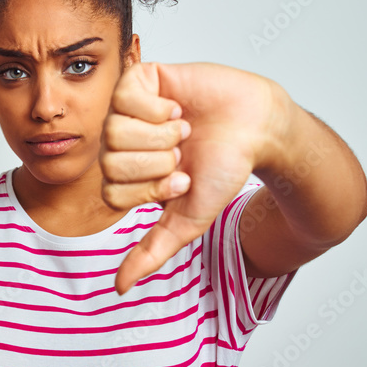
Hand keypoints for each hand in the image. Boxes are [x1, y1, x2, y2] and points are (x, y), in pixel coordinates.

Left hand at [101, 62, 285, 293]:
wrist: (257, 129)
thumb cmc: (223, 170)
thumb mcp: (186, 219)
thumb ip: (151, 252)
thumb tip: (118, 288)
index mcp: (128, 174)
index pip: (112, 192)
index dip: (153, 189)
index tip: (182, 179)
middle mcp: (121, 142)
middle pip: (110, 163)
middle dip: (157, 162)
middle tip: (184, 153)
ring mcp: (127, 109)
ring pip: (115, 131)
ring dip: (161, 135)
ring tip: (184, 130)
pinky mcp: (140, 79)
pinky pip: (126, 97)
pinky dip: (158, 108)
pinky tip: (177, 108)